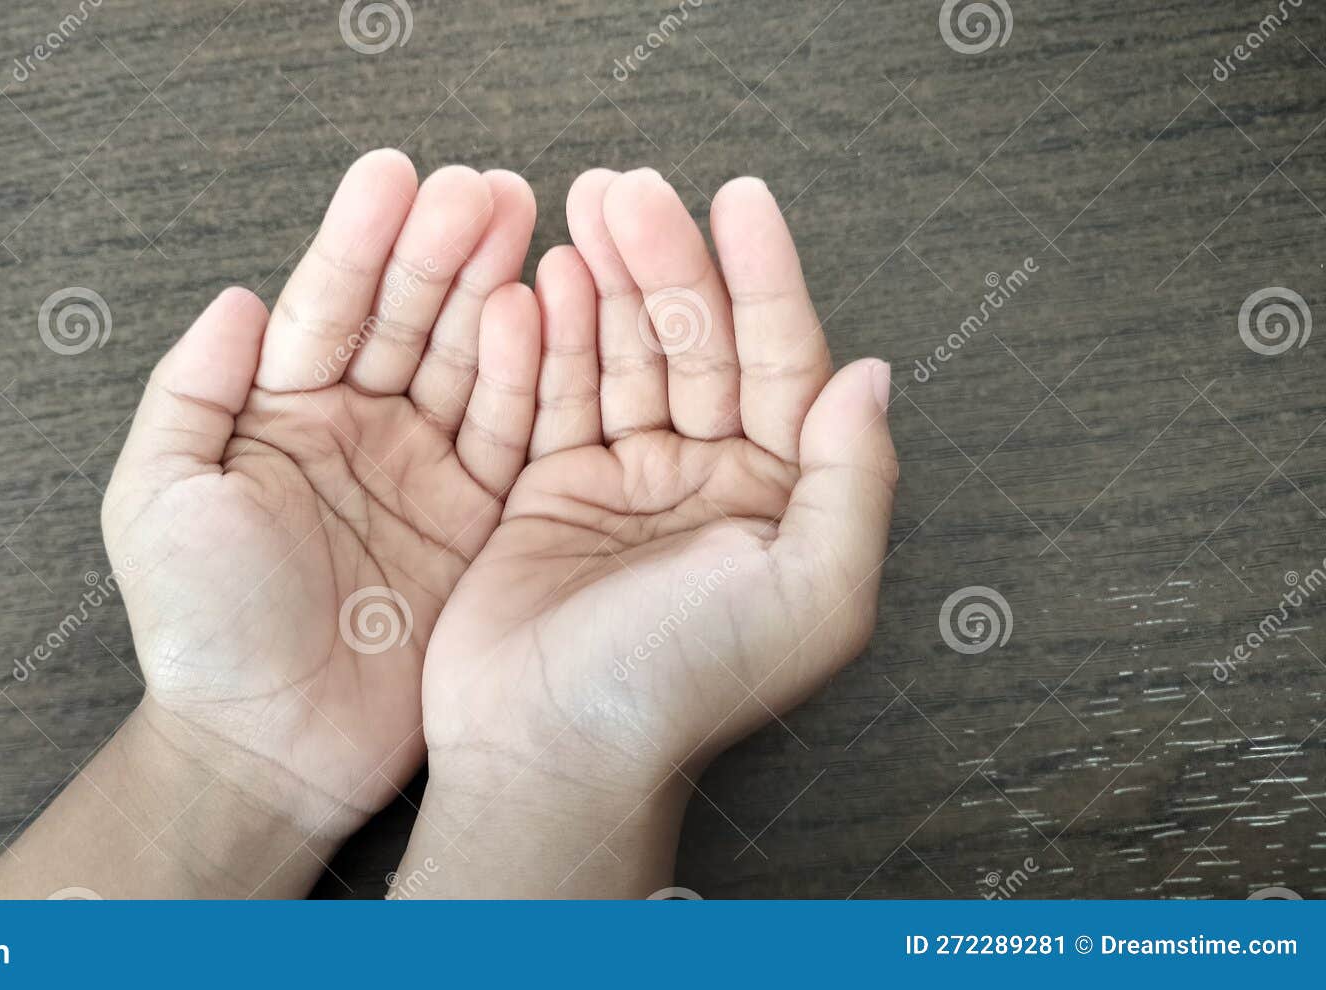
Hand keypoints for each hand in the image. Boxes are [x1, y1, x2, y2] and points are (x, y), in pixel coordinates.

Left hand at [100, 149, 540, 844]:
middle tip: (482, 185)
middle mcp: (360, 432)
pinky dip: (528, 377)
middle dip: (441, 248)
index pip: (326, 306)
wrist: (268, 745)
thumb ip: (191, 392)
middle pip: (406, 320)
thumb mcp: (160, 497)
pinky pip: (510, 437)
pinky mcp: (479, 522)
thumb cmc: (199, 628)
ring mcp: (424, 474)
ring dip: (493, 288)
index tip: (393, 173)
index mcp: (280, 415)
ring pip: (465, 362)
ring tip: (523, 218)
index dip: (358, 240)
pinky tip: (542, 312)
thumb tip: (238, 298)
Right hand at [401, 168, 896, 896]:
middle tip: (630, 188)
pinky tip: (542, 282)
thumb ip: (853, 480)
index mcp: (782, 502)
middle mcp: (710, 484)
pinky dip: (547, 339)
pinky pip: (554, 396)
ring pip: (622, 355)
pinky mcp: (552, 492)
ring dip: (608, 280)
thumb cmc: (682, 684)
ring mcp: (628, 483)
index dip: (765, 277)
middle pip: (695, 344)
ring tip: (585, 206)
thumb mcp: (810, 588)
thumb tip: (875, 377)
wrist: (549, 751)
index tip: (740, 200)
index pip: (783, 362)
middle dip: (668, 261)